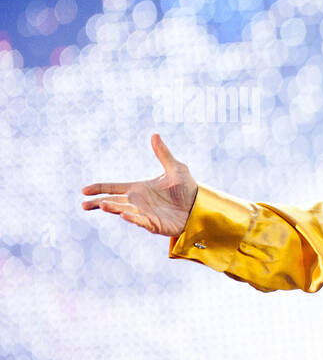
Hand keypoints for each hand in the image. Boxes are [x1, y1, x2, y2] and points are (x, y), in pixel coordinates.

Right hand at [81, 133, 198, 236]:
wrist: (200, 206)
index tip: (84, 190)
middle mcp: (138, 202)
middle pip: (113, 202)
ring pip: (125, 212)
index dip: (99, 189)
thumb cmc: (186, 189)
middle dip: (99, 203)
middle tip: (84, 205)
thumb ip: (163, 154)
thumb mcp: (175, 169)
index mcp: (139, 189)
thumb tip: (155, 134)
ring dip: (114, 208)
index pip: (114, 188)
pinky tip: (124, 215)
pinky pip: (141, 222)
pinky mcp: (155, 224)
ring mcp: (145, 214)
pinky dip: (133, 219)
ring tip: (103, 205)